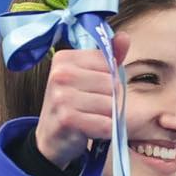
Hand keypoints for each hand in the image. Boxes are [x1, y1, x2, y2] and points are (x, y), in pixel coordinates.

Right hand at [34, 33, 129, 168]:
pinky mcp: (67, 119)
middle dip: (110, 101)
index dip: (109, 80)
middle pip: (112, 85)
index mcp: (65, 58)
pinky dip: (103, 131)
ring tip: (90, 119)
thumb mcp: (88, 77)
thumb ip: (108, 58)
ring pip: (111, 105)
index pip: (108, 63)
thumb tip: (124, 37)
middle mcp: (60, 74)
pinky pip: (105, 124)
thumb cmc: (73, 105)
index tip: (92, 89)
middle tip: (91, 108)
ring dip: (107, 117)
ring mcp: (61, 96)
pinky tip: (89, 131)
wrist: (51, 138)